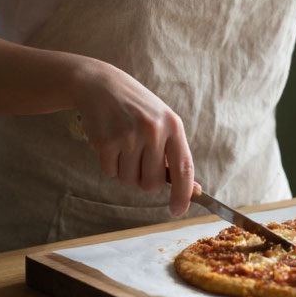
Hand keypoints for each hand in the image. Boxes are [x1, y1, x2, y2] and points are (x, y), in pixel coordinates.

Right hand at [71, 59, 194, 216]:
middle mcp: (153, 131)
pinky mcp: (106, 142)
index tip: (179, 210)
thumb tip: (193, 190)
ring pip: (130, 181)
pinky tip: (110, 143)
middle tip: (140, 159)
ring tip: (124, 145)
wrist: (102, 85)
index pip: (184, 169)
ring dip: (126, 171)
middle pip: (152, 184)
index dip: (183, 194)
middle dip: (145, 180)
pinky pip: (111, 173)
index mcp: (173, 126)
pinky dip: (110, 165)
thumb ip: (175, 155)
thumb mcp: (163, 123)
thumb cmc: (137, 107)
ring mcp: (129, 136)